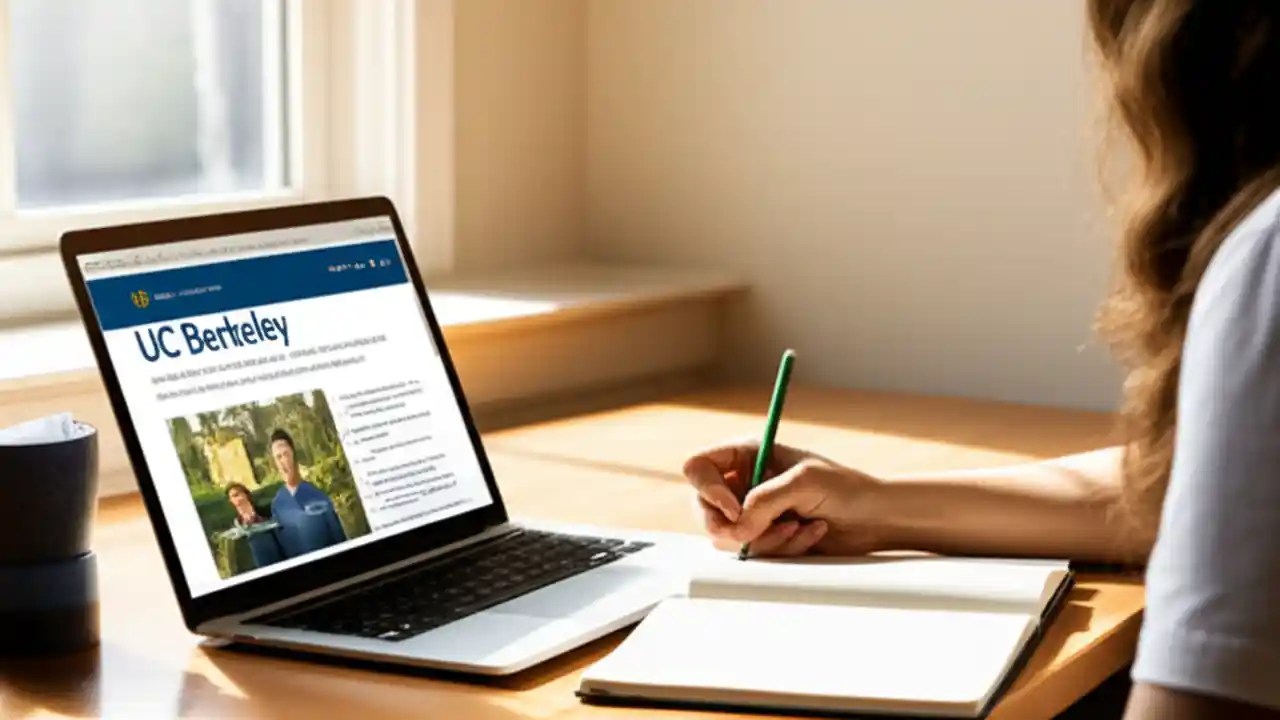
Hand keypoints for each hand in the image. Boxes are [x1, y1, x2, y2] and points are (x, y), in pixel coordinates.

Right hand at [683, 439, 886, 556]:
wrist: (874, 518)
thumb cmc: (846, 487)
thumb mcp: (804, 482)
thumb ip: (765, 500)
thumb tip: (737, 526)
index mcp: (747, 454)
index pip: (699, 468)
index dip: (707, 490)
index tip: (734, 509)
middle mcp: (744, 482)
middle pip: (704, 508)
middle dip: (730, 525)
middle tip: (753, 533)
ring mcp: (753, 512)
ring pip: (728, 535)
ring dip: (764, 538)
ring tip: (798, 527)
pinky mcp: (765, 538)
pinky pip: (753, 551)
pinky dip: (780, 547)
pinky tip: (808, 533)